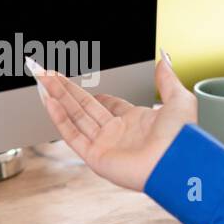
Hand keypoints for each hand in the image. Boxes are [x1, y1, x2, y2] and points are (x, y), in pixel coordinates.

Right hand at [30, 50, 196, 190]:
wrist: (176, 162)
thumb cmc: (181, 138)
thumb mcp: (179, 99)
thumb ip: (167, 79)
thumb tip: (164, 60)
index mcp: (136, 122)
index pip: (108, 106)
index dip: (93, 94)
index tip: (78, 83)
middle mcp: (118, 134)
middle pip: (85, 108)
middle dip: (65, 90)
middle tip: (47, 74)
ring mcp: (105, 145)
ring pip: (75, 117)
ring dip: (57, 98)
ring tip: (42, 81)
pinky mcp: (96, 157)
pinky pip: (73, 135)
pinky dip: (59, 118)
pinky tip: (49, 101)